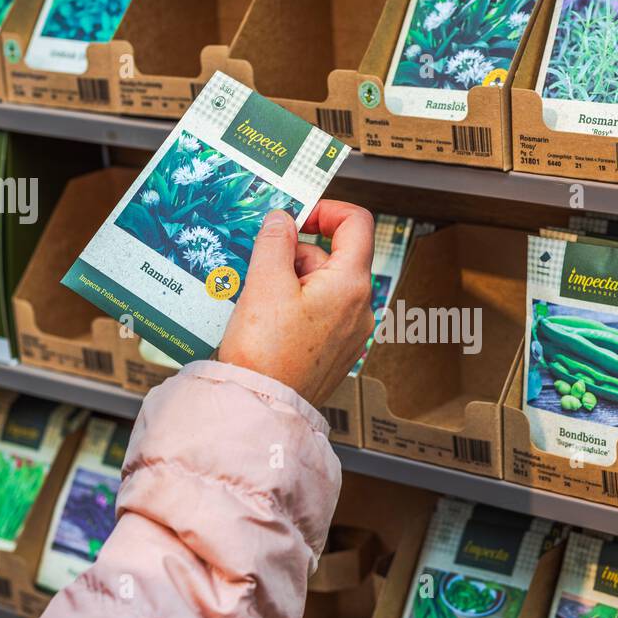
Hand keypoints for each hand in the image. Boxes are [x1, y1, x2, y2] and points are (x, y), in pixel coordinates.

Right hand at [218, 200, 375, 406]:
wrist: (262, 407)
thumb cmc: (267, 354)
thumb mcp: (265, 282)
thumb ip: (275, 241)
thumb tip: (282, 218)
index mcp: (351, 284)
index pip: (356, 224)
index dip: (327, 210)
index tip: (298, 215)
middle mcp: (359, 307)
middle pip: (331, 257)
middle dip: (295, 254)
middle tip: (261, 268)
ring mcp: (349, 332)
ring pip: (321, 285)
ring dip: (290, 282)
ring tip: (258, 302)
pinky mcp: (334, 350)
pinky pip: (317, 312)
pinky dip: (293, 306)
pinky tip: (267, 321)